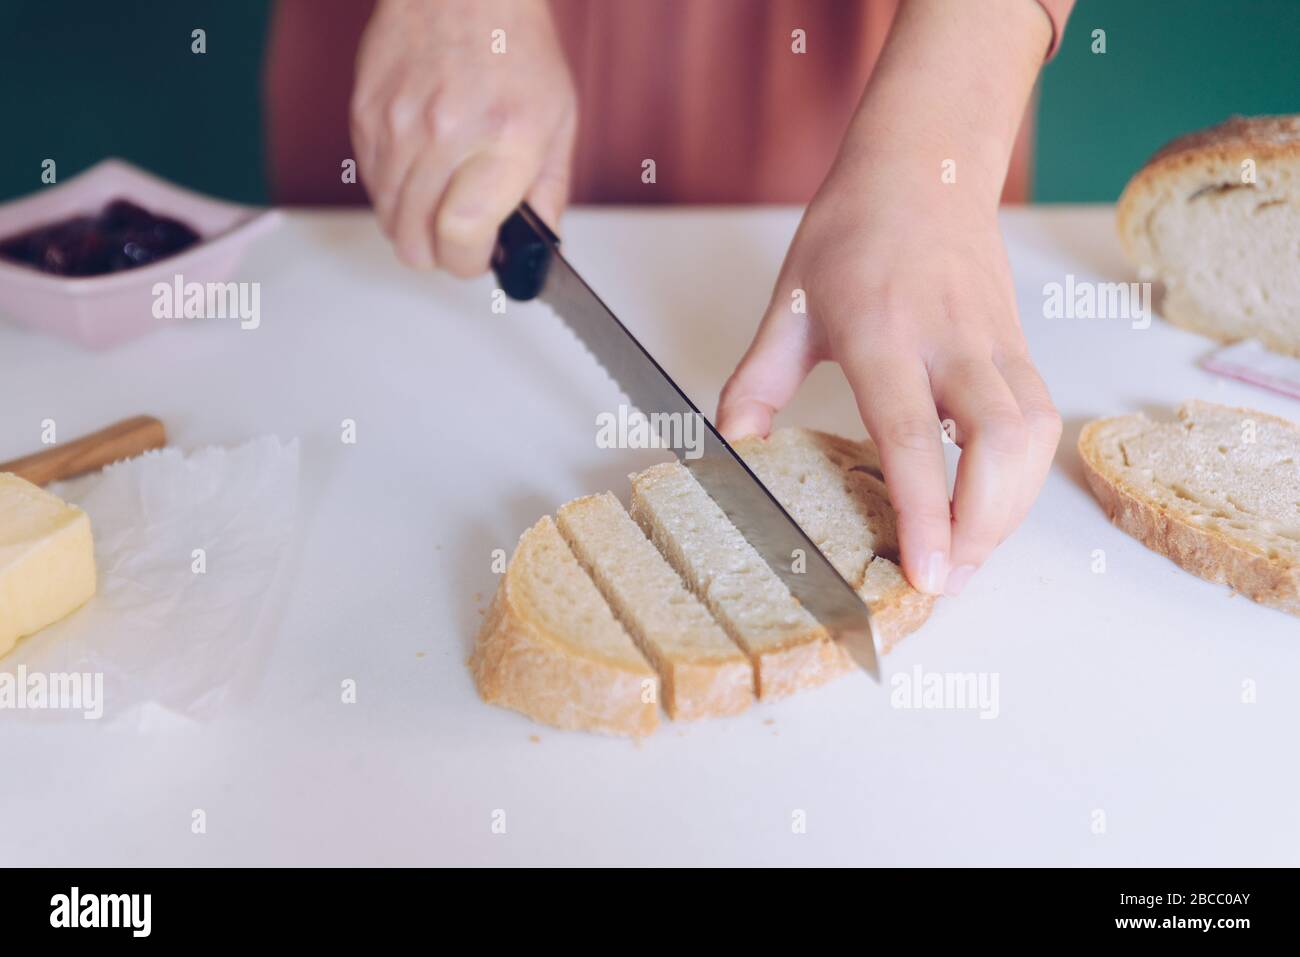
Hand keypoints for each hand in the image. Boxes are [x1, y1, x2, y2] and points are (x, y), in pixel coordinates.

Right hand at [351, 0, 576, 274]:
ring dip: (414, 227)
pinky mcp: (365, 116)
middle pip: (415, 240)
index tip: (479, 257)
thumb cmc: (515, 50)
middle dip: (440, 254)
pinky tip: (420, 173)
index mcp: (502, 139)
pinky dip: (394, 194)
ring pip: (388, 220)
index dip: (468, 262)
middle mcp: (444, 134)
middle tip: (460, 237)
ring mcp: (397, 125)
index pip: (460, 236)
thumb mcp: (557, 124)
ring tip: (441, 202)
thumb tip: (535, 248)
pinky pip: (371, 186)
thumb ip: (548, 194)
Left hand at [716, 169, 1060, 596]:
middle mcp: (950, 341)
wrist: (924, 165)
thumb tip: (731, 447)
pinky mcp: (1020, 346)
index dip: (923, 512)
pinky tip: (993, 504)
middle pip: (998, 446)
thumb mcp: (790, 303)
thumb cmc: (854, 230)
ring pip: (1035, 438)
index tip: (926, 573)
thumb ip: (757, 380)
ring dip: (1012, 509)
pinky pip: (1042, 421)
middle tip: (948, 581)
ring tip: (968, 556)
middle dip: (983, 527)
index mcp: (883, 332)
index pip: (910, 437)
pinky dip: (1026, 476)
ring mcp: (995, 342)